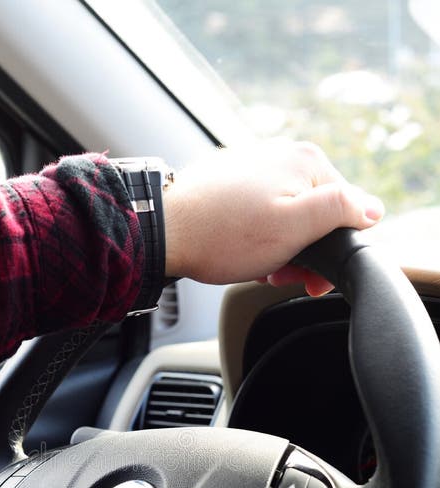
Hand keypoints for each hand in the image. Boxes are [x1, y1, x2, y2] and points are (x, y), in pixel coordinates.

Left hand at [163, 139, 383, 296]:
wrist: (164, 232)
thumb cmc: (224, 235)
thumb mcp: (294, 227)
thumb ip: (341, 211)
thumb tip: (374, 209)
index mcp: (308, 161)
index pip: (348, 211)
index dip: (334, 252)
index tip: (312, 280)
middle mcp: (284, 156)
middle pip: (317, 215)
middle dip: (305, 253)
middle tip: (280, 275)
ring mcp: (257, 168)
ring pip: (289, 219)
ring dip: (282, 251)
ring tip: (259, 267)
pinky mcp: (234, 183)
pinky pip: (263, 215)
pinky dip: (260, 239)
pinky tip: (243, 254)